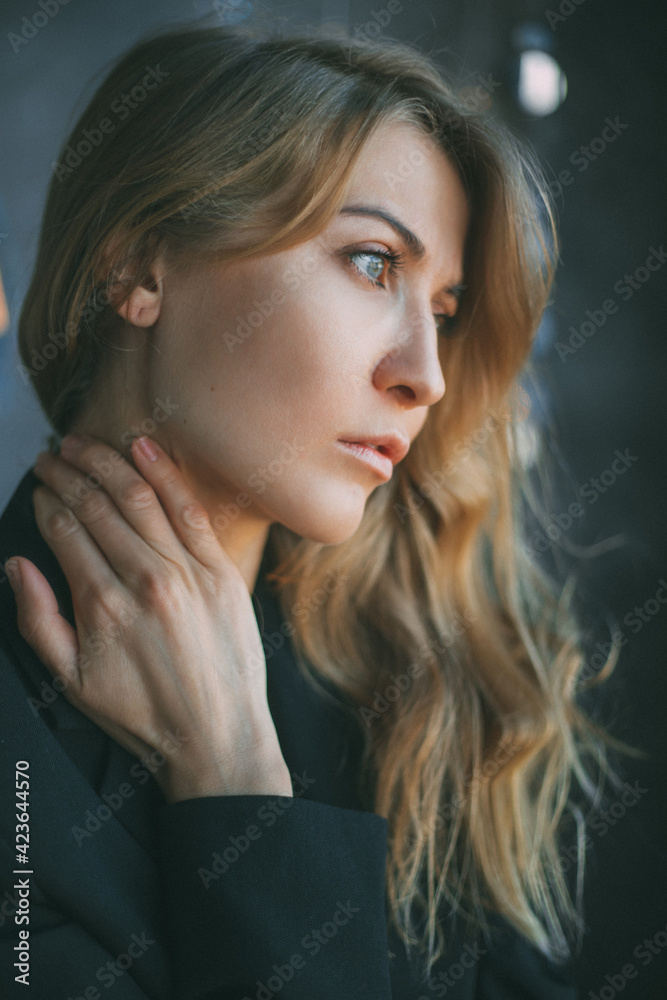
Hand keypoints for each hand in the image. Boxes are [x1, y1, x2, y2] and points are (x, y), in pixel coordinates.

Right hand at [4, 434, 291, 802]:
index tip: (39, 487)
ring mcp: (187, 571)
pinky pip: (189, 509)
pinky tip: (143, 447)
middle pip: (97, 504)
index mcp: (101, 605)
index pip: (65, 528)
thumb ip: (36, 619)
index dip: (47, 500)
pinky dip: (164, 473)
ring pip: (139, 496)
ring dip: (106, 461)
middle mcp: (143, 579)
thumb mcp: (71, 680)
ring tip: (83, 444)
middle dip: (68, 472)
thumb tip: (16, 565)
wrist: (217, 735)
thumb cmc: (142, 713)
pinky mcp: (221, 570)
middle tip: (53, 455)